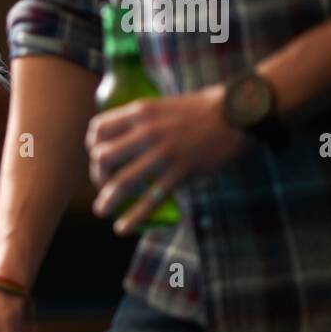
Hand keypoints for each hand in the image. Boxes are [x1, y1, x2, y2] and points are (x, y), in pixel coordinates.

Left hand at [86, 84, 246, 234]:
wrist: (238, 113)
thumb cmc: (203, 109)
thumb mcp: (164, 105)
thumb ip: (143, 120)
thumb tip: (126, 138)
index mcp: (140, 111)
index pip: (98, 129)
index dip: (92, 146)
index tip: (97, 157)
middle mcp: (146, 131)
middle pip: (102, 158)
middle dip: (98, 175)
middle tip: (103, 184)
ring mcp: (163, 153)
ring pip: (121, 182)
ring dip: (107, 200)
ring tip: (102, 210)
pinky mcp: (180, 171)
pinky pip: (151, 199)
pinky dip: (134, 216)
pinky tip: (124, 227)